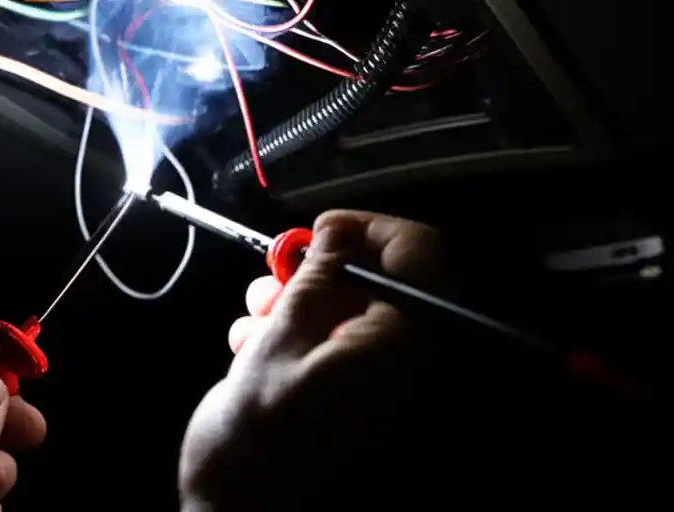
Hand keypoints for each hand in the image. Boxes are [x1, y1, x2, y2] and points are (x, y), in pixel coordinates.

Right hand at [179, 211, 445, 510]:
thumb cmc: (255, 442)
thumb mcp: (278, 345)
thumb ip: (318, 281)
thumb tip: (340, 232)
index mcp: (409, 349)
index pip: (422, 255)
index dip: (368, 230)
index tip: (317, 232)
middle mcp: (419, 373)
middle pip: (391, 289)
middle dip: (325, 275)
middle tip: (270, 280)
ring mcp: (398, 401)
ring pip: (364, 324)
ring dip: (306, 311)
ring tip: (251, 324)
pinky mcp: (373, 419)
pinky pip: (356, 362)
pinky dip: (312, 349)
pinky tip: (258, 357)